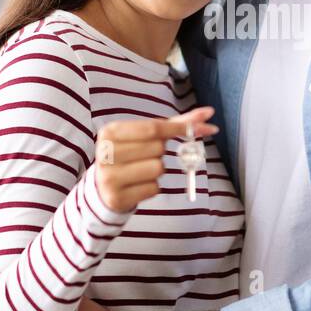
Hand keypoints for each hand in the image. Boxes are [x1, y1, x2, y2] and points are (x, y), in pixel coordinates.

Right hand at [94, 106, 216, 212]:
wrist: (102, 187)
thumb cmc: (129, 155)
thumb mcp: (145, 136)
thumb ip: (176, 123)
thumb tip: (208, 113)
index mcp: (111, 132)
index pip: (153, 128)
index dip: (178, 128)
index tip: (197, 129)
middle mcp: (106, 152)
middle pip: (157, 148)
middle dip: (160, 152)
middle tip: (146, 156)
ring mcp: (109, 176)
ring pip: (157, 168)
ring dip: (157, 171)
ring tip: (140, 171)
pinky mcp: (117, 197)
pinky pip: (153, 188)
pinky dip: (152, 187)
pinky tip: (138, 185)